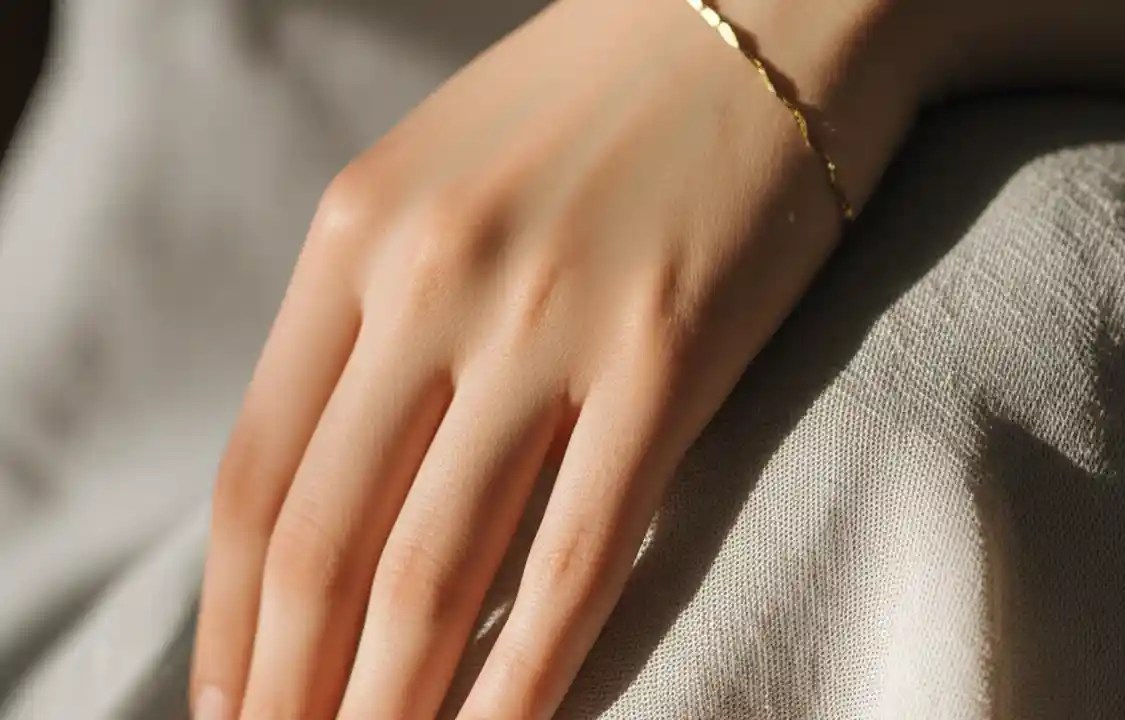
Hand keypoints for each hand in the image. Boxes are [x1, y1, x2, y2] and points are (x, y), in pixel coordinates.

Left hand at [190, 0, 919, 715]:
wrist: (770, 0)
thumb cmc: (607, 100)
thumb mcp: (448, 179)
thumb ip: (382, 315)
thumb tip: (349, 478)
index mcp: (355, 239)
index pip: (254, 478)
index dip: (228, 623)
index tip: (233, 712)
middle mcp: (430, 281)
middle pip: (319, 543)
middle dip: (290, 694)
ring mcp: (549, 320)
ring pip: (432, 570)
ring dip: (389, 709)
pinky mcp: (671, 355)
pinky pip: (577, 553)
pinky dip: (528, 676)